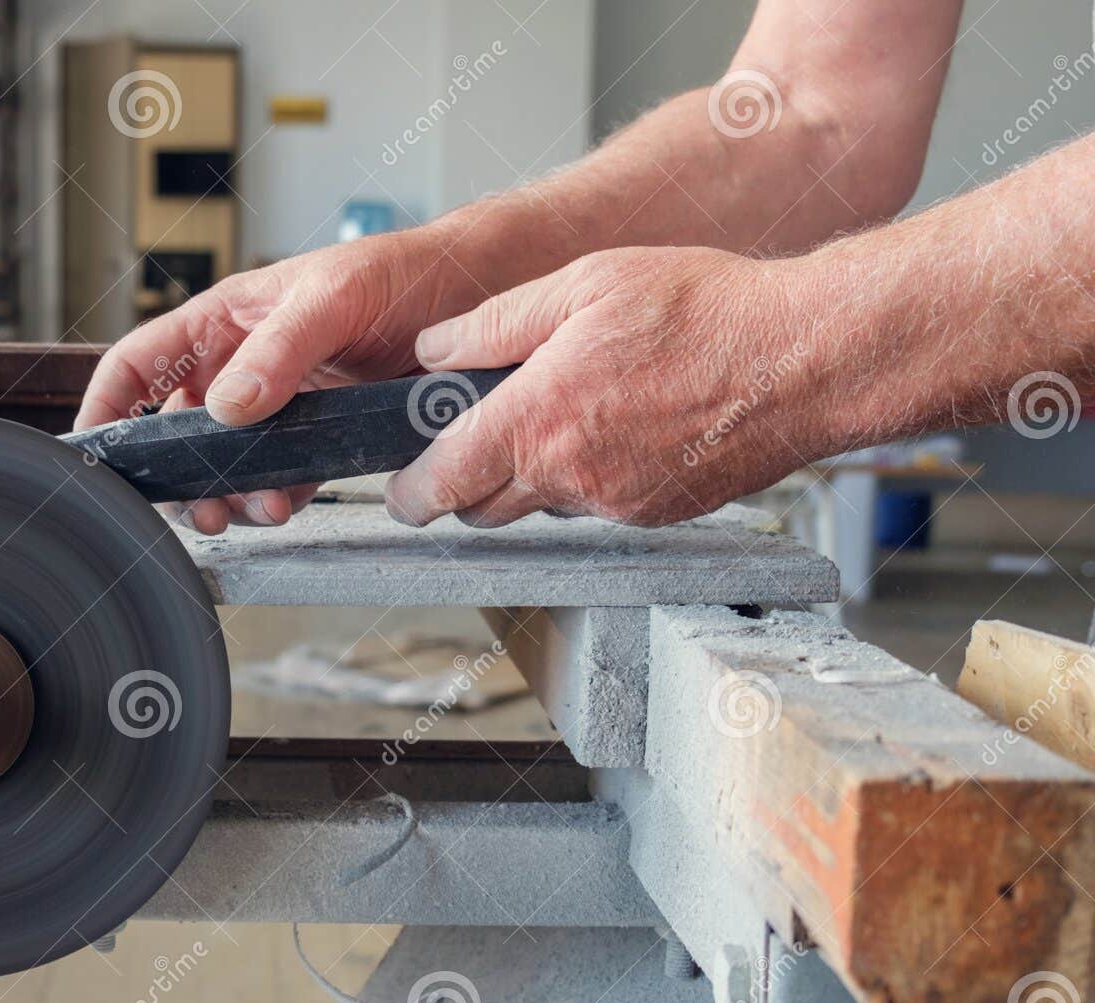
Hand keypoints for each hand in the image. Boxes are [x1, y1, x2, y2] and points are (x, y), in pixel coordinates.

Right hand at [74, 225, 475, 534]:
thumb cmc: (401, 273)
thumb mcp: (333, 299)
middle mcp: (244, 363)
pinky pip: (278, 474)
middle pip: (177, 428)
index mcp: (226, 320)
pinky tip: (285, 503)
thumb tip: (228, 405)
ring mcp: (279, 401)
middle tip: (197, 507)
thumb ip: (278, 349)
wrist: (475, 295)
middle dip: (177, 473)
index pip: (140, 362)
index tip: (93, 454)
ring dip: (228, 493)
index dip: (107, 406)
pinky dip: (274, 497)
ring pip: (226, 460)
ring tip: (251, 510)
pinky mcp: (319, 432)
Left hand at [385, 247, 828, 528]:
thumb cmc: (707, 310)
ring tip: (564, 413)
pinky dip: (587, 478)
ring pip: (541, 507)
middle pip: (482, 508)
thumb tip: (432, 351)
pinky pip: (596, 506)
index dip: (409, 492)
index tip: (400, 488)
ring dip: (531, 476)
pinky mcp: (655, 514)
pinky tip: (617, 427)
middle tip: (474, 439)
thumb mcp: (582, 285)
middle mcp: (571, 476)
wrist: (805, 357)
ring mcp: (616, 503)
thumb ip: (493, 325)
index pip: (441, 485)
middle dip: (466, 482)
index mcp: (538, 420)